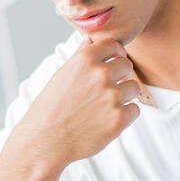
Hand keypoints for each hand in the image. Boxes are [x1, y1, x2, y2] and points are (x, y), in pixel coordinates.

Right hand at [7, 36, 140, 172]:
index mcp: (85, 60)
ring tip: (104, 106)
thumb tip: (92, 39)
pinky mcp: (119, 119)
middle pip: (127, 66)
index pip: (115, 45)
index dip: (115, 54)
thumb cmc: (51, 108)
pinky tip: (105, 120)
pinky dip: (124, 115)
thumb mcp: (62, 74)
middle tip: (105, 90)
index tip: (111, 63)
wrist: (45, 142)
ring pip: (134, 88)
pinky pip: (134, 110)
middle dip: (120, 76)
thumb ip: (82, 55)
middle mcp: (100, 75)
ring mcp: (111, 97)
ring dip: (124, 96)